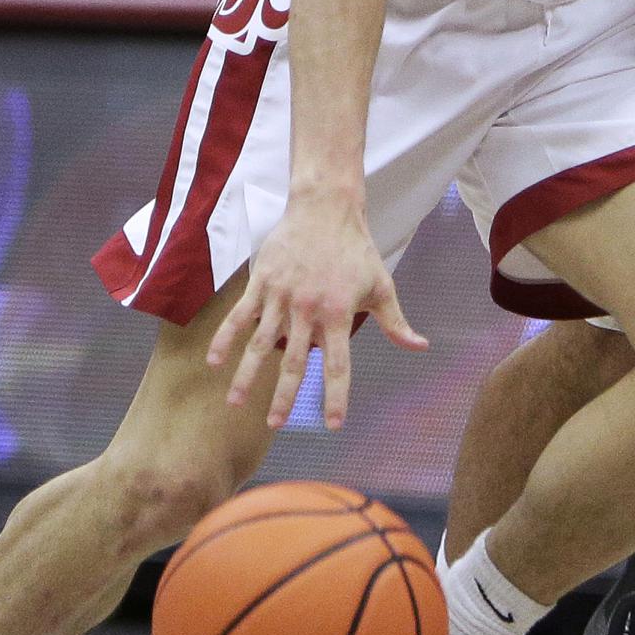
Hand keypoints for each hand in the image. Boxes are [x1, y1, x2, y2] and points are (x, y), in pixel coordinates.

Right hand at [206, 189, 428, 429]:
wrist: (326, 208)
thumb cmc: (357, 250)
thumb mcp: (382, 286)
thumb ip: (396, 322)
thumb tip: (420, 347)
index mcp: (339, 314)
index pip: (338, 365)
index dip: (335, 396)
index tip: (332, 424)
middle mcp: (308, 309)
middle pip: (294, 362)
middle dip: (283, 397)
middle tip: (274, 425)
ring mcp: (282, 296)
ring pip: (261, 343)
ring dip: (246, 375)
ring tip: (234, 403)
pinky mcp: (261, 281)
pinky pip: (240, 315)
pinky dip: (226, 338)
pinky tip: (214, 362)